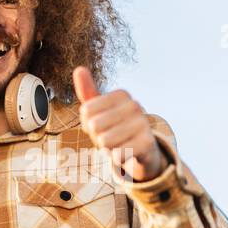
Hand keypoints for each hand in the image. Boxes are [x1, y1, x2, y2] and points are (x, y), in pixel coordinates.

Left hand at [73, 66, 165, 181]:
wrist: (143, 150)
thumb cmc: (116, 128)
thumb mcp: (100, 110)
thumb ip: (88, 92)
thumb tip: (79, 69)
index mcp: (122, 94)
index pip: (85, 111)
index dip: (87, 123)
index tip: (101, 125)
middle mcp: (135, 105)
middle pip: (94, 125)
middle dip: (97, 137)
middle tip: (110, 137)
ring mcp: (143, 123)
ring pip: (104, 141)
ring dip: (107, 149)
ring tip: (118, 145)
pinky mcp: (148, 143)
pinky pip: (117, 154)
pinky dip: (117, 158)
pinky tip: (126, 154)